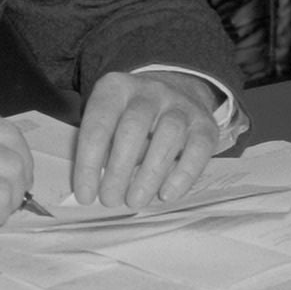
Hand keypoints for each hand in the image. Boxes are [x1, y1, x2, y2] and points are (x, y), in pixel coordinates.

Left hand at [72, 71, 219, 208]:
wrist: (177, 90)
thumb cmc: (130, 116)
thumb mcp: (108, 120)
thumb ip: (100, 147)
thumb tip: (96, 186)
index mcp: (116, 88)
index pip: (98, 125)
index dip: (89, 163)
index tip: (85, 195)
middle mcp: (150, 91)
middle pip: (133, 129)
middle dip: (118, 170)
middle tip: (110, 200)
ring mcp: (181, 105)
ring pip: (168, 136)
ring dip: (149, 175)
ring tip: (135, 201)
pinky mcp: (205, 124)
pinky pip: (198, 149)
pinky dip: (182, 175)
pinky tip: (166, 195)